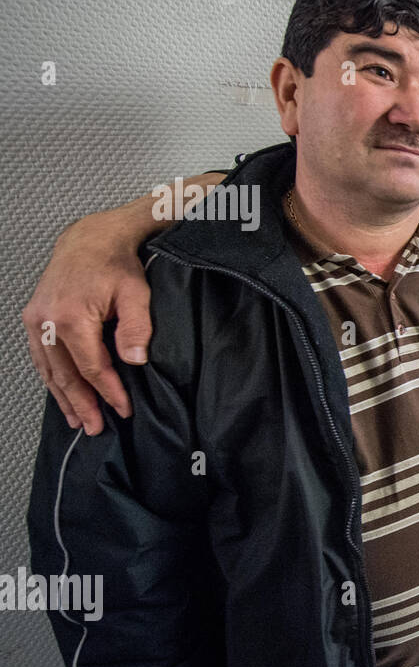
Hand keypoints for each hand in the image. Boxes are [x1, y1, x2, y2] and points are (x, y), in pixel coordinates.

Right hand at [22, 212, 154, 434]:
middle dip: (82, 404)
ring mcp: (35, 319)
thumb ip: (137, 327)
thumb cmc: (115, 263)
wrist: (89, 239)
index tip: (123, 409)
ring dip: (63, 397)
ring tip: (78, 420)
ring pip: (48, 369)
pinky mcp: (33, 318)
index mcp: (72, 317)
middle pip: (65, 374)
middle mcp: (47, 321)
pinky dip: (50, 378)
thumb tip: (134, 359)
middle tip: (95, 428)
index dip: (109, 392)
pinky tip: (60, 394)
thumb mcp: (136, 293)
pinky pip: (40, 356)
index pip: (92, 367)